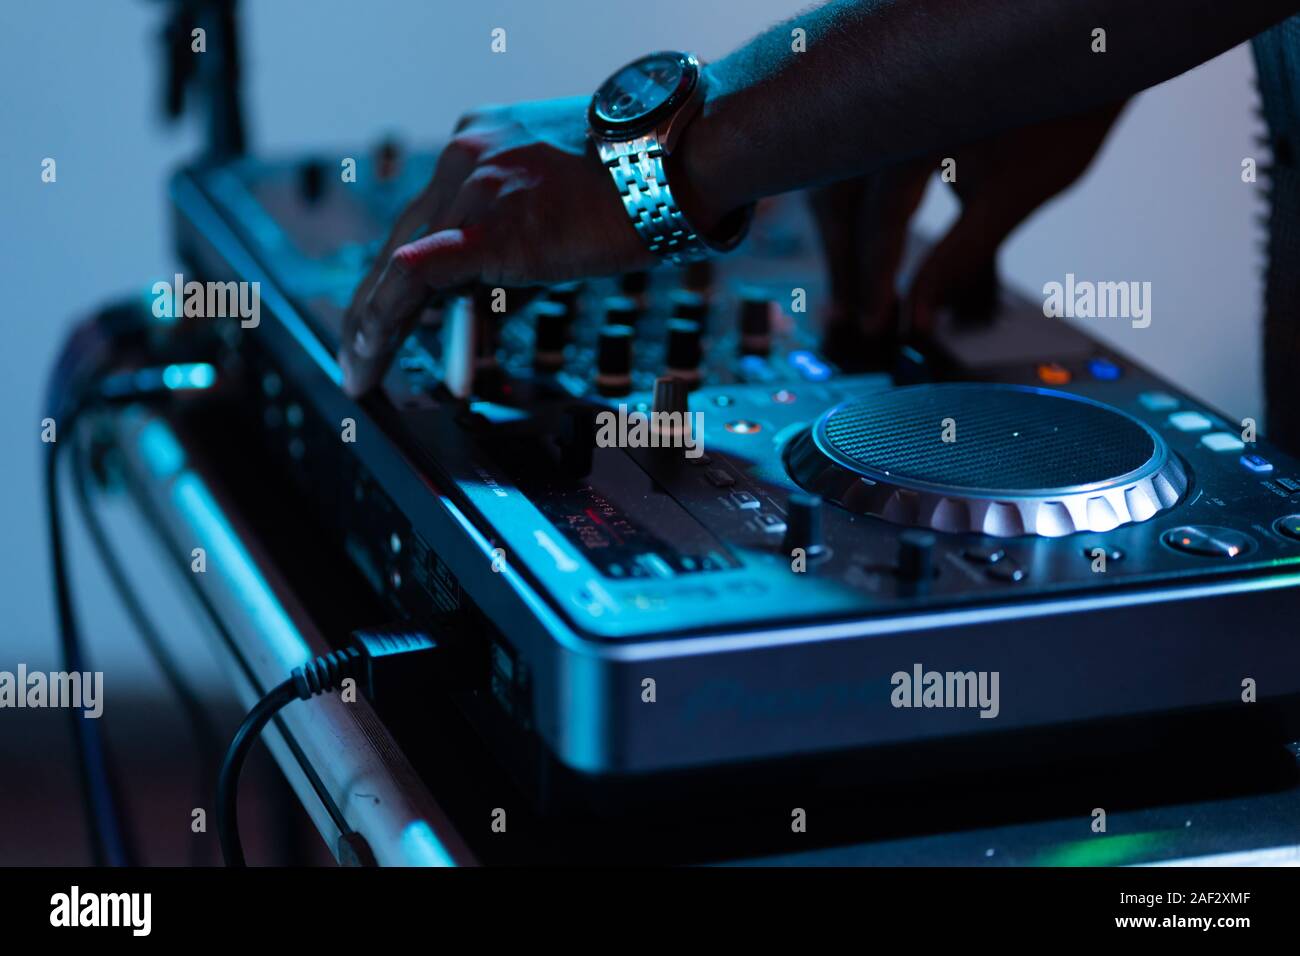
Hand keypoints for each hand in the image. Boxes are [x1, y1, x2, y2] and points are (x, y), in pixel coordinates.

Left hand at [339, 96, 654, 395]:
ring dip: (375, 326)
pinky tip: (370, 355)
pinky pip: (416, 280)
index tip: (386, 311)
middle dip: (373, 305)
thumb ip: (514, 240)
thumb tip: (490, 293)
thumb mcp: (559, 204)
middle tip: (358, 351)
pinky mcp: (486, 227)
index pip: (424, 220)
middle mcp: (464, 160)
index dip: (397, 273)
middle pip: (399, 243)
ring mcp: (471, 189)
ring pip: (398, 266)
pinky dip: (388, 322)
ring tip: (362, 369)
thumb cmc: (640, 181)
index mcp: (480, 148)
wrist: (678, 160)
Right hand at [810, 101, 1127, 357]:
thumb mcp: (1012, 197)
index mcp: (922, 125)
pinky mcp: (883, 109)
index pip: (880, 218)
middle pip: (835, 200)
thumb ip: (959, 259)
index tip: (874, 323)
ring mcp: (882, 106)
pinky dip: (850, 206)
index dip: (873, 278)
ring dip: (839, 237)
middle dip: (843, 263)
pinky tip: (861, 240)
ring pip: (831, 182)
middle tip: (855, 316)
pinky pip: (847, 163)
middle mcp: (890, 108)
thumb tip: (919, 317)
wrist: (1081, 56)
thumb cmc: (1062, 117)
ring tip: (855, 288)